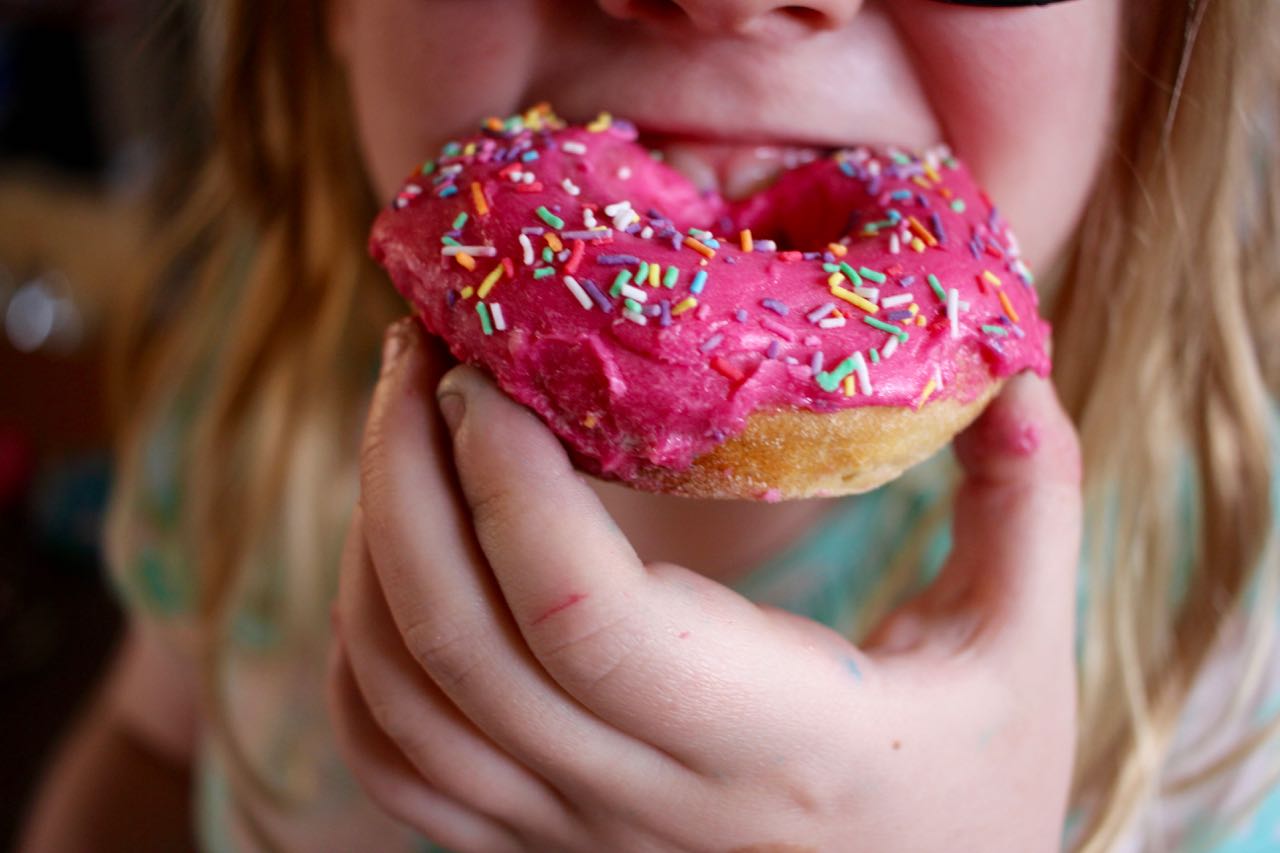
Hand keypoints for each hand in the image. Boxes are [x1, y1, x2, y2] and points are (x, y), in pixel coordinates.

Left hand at [327, 317, 1081, 852]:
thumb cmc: (970, 799)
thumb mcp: (1023, 659)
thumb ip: (1030, 508)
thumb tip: (1007, 368)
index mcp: (778, 743)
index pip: (590, 616)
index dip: (513, 479)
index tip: (494, 367)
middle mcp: (648, 804)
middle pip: (456, 638)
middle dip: (404, 470)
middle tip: (418, 347)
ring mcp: (570, 840)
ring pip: (400, 697)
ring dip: (371, 544)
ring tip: (400, 424)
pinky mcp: (529, 848)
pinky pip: (394, 758)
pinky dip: (361, 648)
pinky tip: (391, 555)